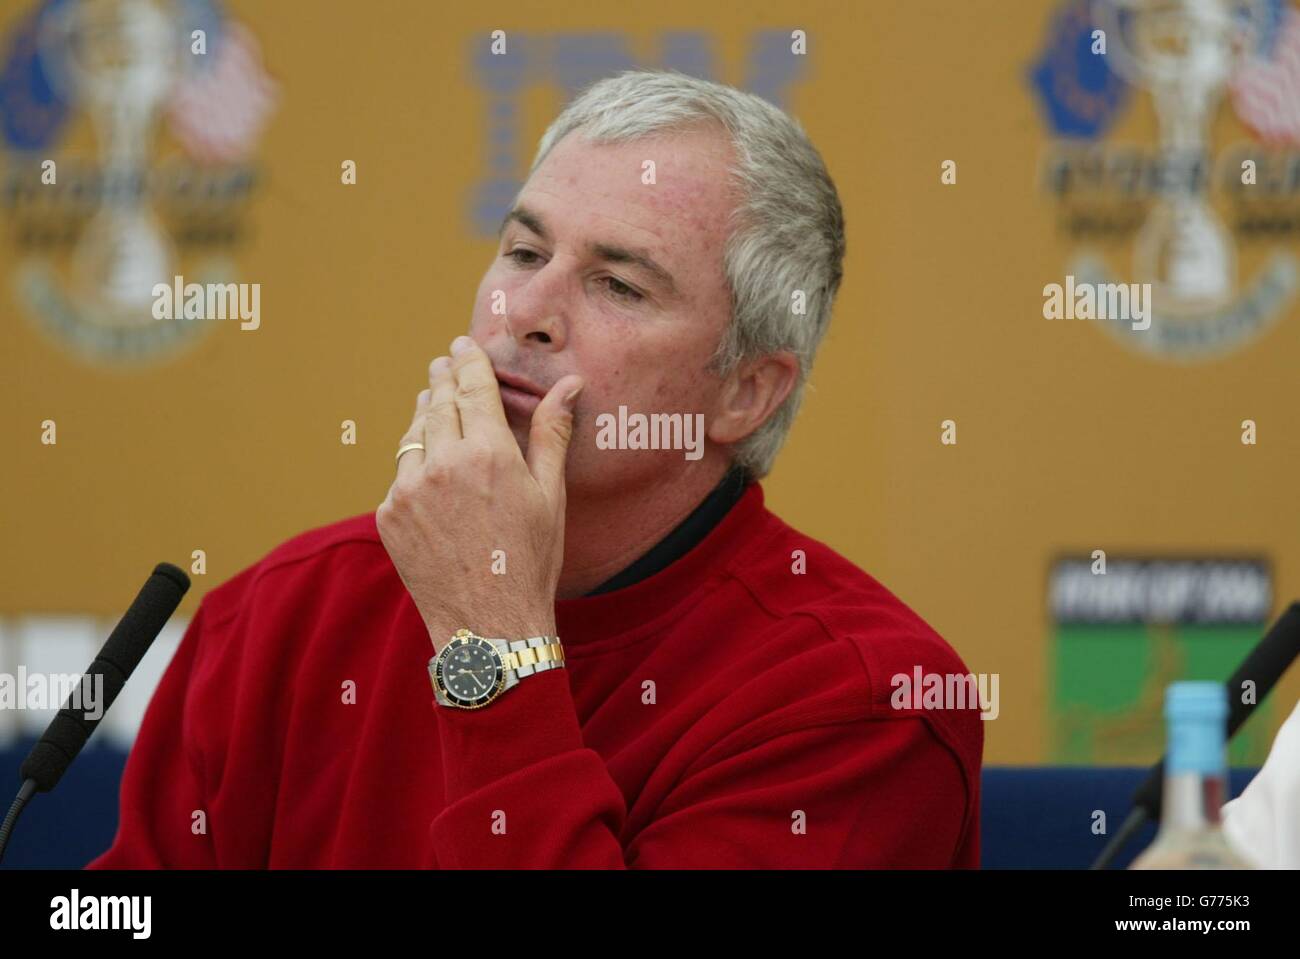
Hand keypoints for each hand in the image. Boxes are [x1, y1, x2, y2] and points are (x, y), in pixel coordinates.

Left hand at [376, 336, 582, 651]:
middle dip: (442, 378)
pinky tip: (428, 465)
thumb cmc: (531, 561)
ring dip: (425, 412)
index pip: (472, 387)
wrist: (487, 624)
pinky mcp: (389, 515)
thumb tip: (569, 385)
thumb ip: (553, 433)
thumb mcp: (551, 496)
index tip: (462, 345)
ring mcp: (409, 490)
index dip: (468, 361)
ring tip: (433, 400)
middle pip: (438, 402)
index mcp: (490, 454)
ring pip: (414, 434)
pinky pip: (401, 474)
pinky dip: (414, 462)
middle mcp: (444, 464)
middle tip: (444, 362)